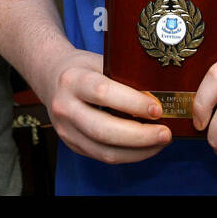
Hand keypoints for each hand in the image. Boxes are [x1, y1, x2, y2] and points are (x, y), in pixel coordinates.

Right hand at [42, 48, 171, 163]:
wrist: (51, 77)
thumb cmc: (83, 67)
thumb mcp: (100, 61)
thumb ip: (124, 76)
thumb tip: (161, 94)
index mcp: (73, 80)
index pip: (103, 92)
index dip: (132, 103)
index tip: (158, 109)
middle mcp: (64, 106)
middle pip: (103, 130)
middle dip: (139, 136)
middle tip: (166, 133)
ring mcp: (66, 130)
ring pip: (104, 150)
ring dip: (138, 151)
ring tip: (161, 142)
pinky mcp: (72, 144)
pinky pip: (103, 156)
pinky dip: (128, 155)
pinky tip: (146, 147)